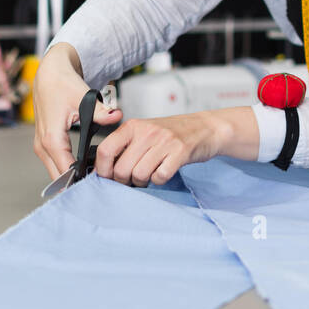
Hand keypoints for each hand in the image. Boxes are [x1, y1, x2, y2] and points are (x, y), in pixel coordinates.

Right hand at [32, 44, 122, 183]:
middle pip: (59, 177)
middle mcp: (42, 146)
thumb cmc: (62, 85)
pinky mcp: (43, 145)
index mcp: (51, 138)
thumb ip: (101, 112)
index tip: (100, 182)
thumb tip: (117, 116)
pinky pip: (55, 164)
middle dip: (78, 181)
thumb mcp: (84, 97)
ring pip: (55, 173)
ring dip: (72, 177)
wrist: (49, 76)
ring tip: (95, 177)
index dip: (83, 178)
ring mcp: (40, 147)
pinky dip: (67, 169)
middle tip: (100, 183)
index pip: (66, 170)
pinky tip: (84, 168)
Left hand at [94, 112, 225, 187]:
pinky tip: (163, 171)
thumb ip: (125, 147)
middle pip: (121, 169)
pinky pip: (160, 177)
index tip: (106, 176)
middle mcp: (147, 132)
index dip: (102, 169)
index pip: (105, 150)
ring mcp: (164, 142)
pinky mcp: (180, 153)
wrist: (205, 128)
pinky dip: (160, 180)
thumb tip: (104, 170)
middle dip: (124, 181)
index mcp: (133, 126)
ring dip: (142, 182)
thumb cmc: (172, 133)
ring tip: (150, 174)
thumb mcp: (144, 132)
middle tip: (132, 178)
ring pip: (139, 175)